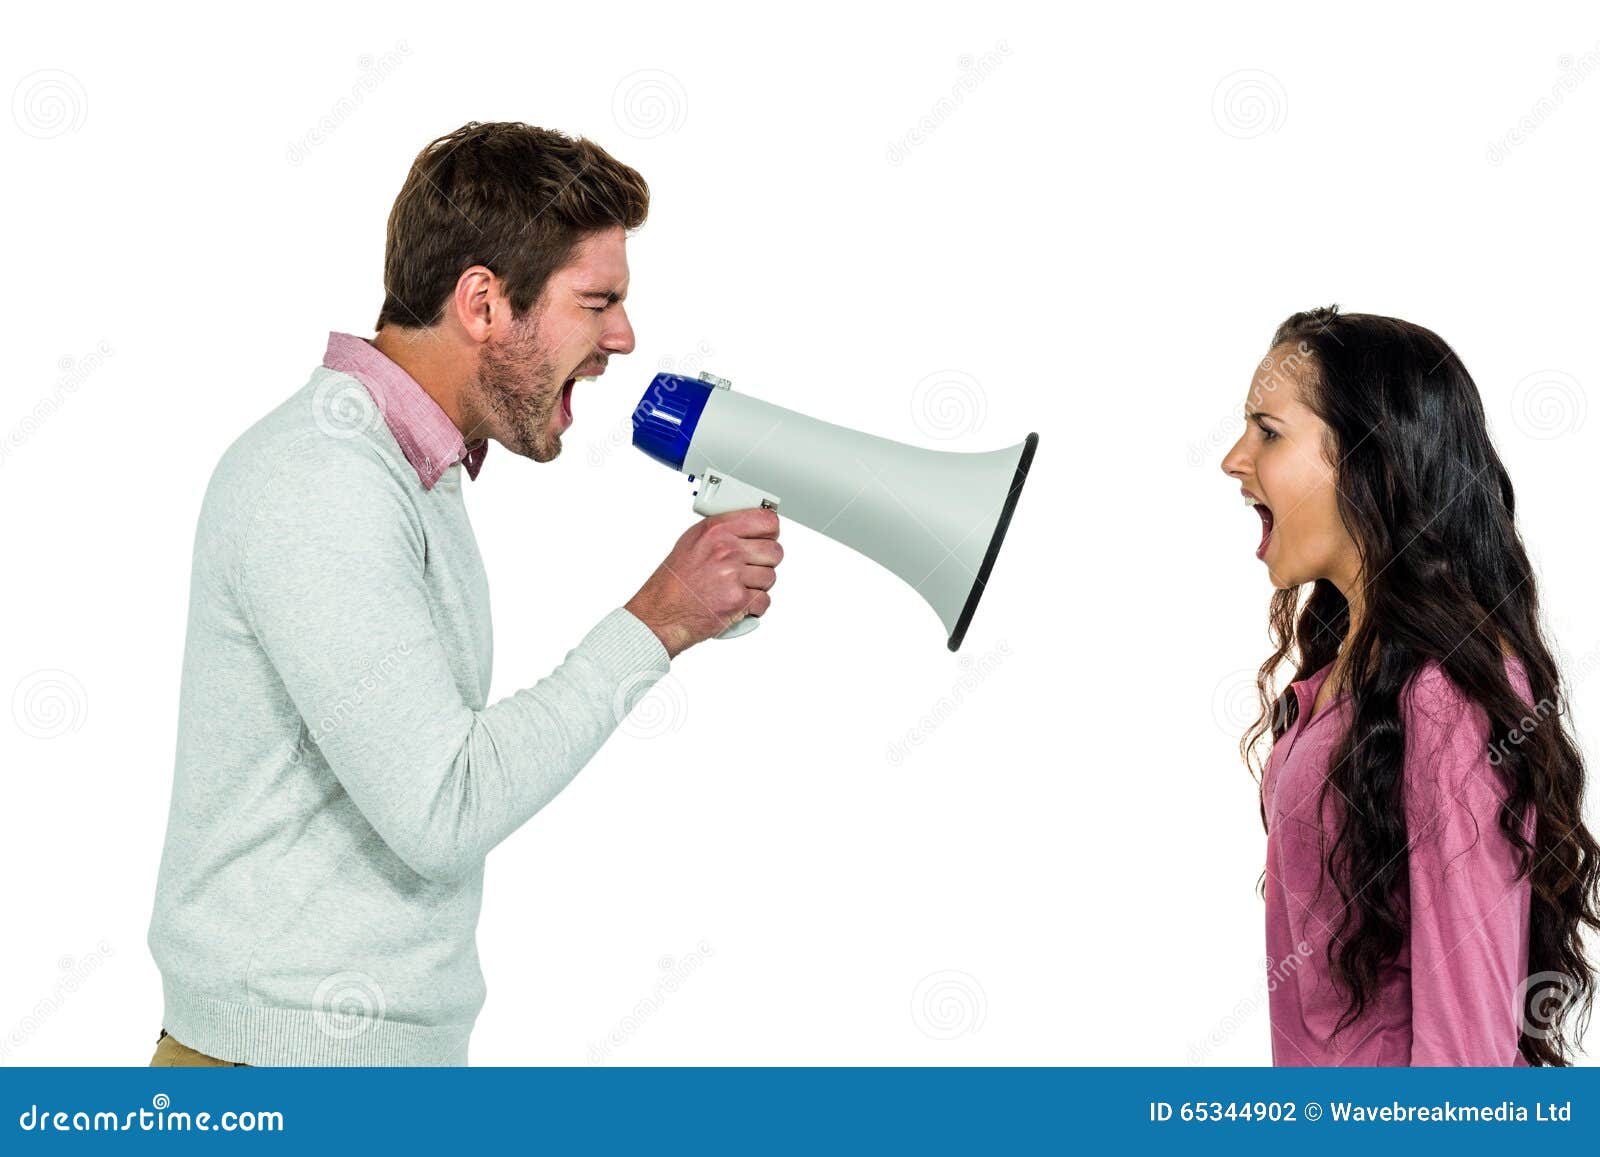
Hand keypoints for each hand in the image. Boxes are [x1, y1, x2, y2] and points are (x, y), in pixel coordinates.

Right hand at [625, 508, 782, 657]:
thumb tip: (748, 527)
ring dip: (758, 585)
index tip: (768, 535)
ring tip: (738, 586)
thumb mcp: (692, 542)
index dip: (771, 530)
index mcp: (716, 530)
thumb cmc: (674, 582)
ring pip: (771, 577)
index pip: (766, 520)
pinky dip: (754, 606)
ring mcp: (733, 575)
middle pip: (774, 550)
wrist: (662, 613)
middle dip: (765, 562)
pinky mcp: (738, 600)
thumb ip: (722, 532)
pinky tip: (738, 602)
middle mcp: (725, 550)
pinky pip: (764, 601)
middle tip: (750, 568)